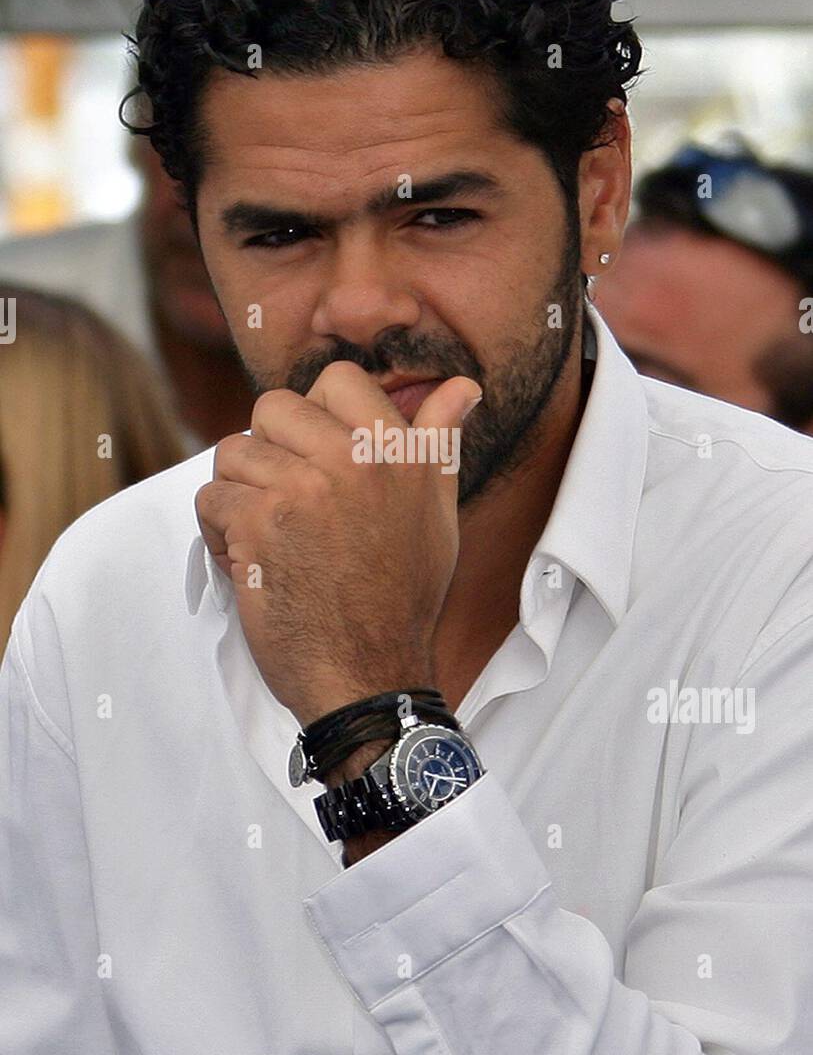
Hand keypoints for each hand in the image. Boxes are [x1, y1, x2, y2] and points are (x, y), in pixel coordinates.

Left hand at [194, 361, 480, 724]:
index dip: (315, 417)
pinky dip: (217, 533)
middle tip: (286, 502)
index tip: (316, 461)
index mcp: (400, 451)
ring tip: (268, 535)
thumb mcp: (436, 512)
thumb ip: (438, 441)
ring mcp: (304, 490)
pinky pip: (210, 498)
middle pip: (273, 407)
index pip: (337, 380)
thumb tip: (463, 386)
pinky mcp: (258, 524)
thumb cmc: (401, 598)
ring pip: (233, 452)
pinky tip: (249, 562)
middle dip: (268, 452)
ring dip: (238, 494)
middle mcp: (355, 461)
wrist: (369, 674)